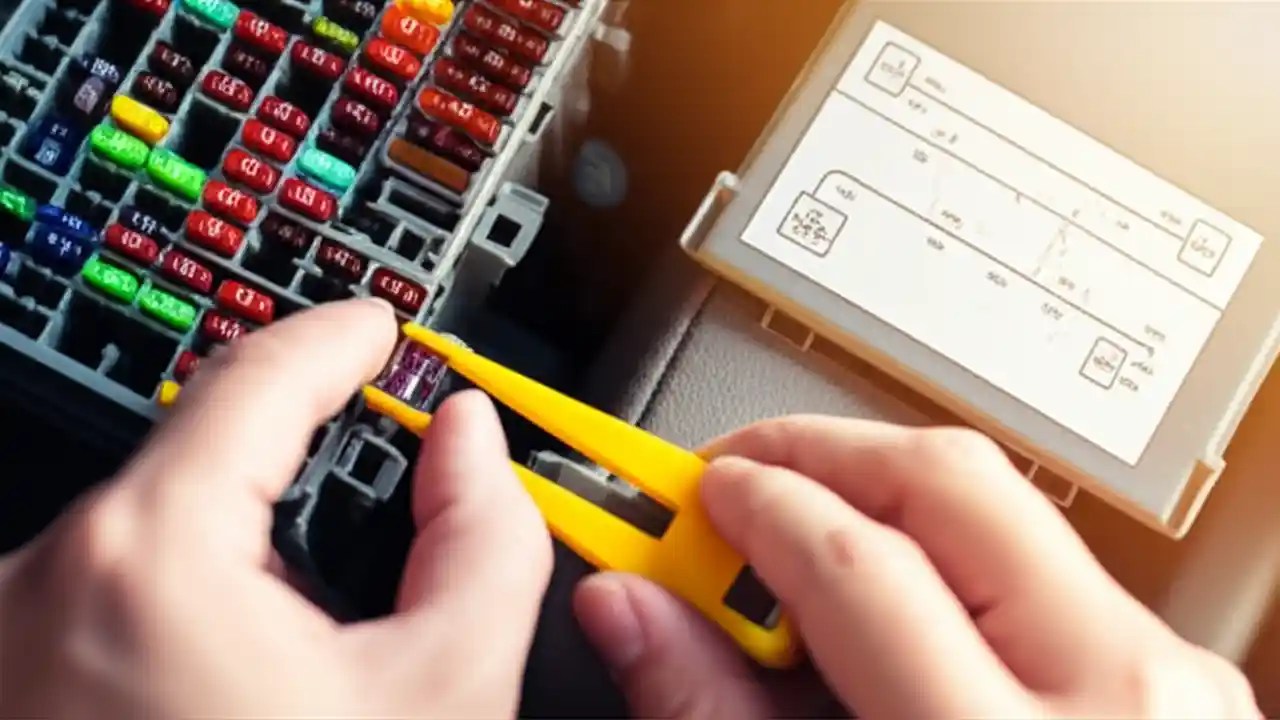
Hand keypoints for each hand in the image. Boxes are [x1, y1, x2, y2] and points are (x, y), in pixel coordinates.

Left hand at [0, 299, 552, 718]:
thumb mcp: (442, 692)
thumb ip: (484, 535)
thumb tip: (473, 448)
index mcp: (145, 560)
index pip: (260, 377)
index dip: (340, 335)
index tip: (378, 324)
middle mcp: (41, 585)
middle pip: (201, 454)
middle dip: (299, 444)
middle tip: (384, 451)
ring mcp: (6, 636)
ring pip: (152, 527)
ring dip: (242, 532)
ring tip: (315, 620)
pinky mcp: (9, 675)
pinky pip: (105, 591)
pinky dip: (186, 591)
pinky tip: (242, 673)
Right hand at [574, 417, 1261, 718]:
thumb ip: (710, 710)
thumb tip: (631, 611)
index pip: (861, 564)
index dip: (754, 508)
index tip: (691, 495)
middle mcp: (1118, 694)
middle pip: (950, 481)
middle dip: (820, 452)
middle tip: (735, 475)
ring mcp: (1165, 677)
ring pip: (1003, 505)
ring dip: (882, 493)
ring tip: (799, 534)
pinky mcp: (1173, 672)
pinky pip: (1039, 563)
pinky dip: (944, 551)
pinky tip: (884, 595)